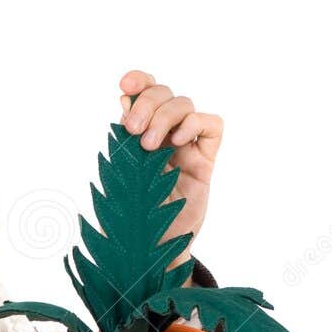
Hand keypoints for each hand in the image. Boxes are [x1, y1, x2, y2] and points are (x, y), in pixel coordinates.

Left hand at [118, 70, 222, 248]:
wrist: (152, 250)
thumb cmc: (131, 217)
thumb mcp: (119, 175)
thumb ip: (122, 140)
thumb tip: (122, 102)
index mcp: (139, 133)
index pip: (144, 92)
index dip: (138, 81)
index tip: (125, 87)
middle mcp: (164, 134)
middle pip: (164, 93)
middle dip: (146, 103)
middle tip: (133, 131)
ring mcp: (187, 145)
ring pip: (184, 104)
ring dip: (165, 117)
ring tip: (150, 146)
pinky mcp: (206, 159)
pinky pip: (211, 125)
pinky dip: (195, 124)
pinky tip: (179, 142)